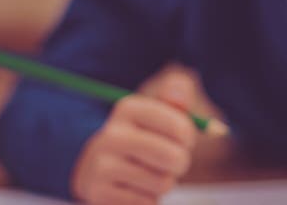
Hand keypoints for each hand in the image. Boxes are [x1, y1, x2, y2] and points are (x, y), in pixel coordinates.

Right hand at [71, 74, 197, 203]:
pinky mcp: (98, 194)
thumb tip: (179, 100)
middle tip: (173, 161)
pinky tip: (136, 189)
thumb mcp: (161, 108)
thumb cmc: (145, 135)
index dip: (188, 138)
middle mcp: (111, 134)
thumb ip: (177, 92)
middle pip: (172, 157)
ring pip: (162, 183)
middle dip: (180, 163)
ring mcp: (101, 166)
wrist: (101, 168)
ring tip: (150, 173)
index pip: (179, 127)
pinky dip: (150, 199)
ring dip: (164, 182)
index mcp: (128, 108)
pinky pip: (147, 202)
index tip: (182, 139)